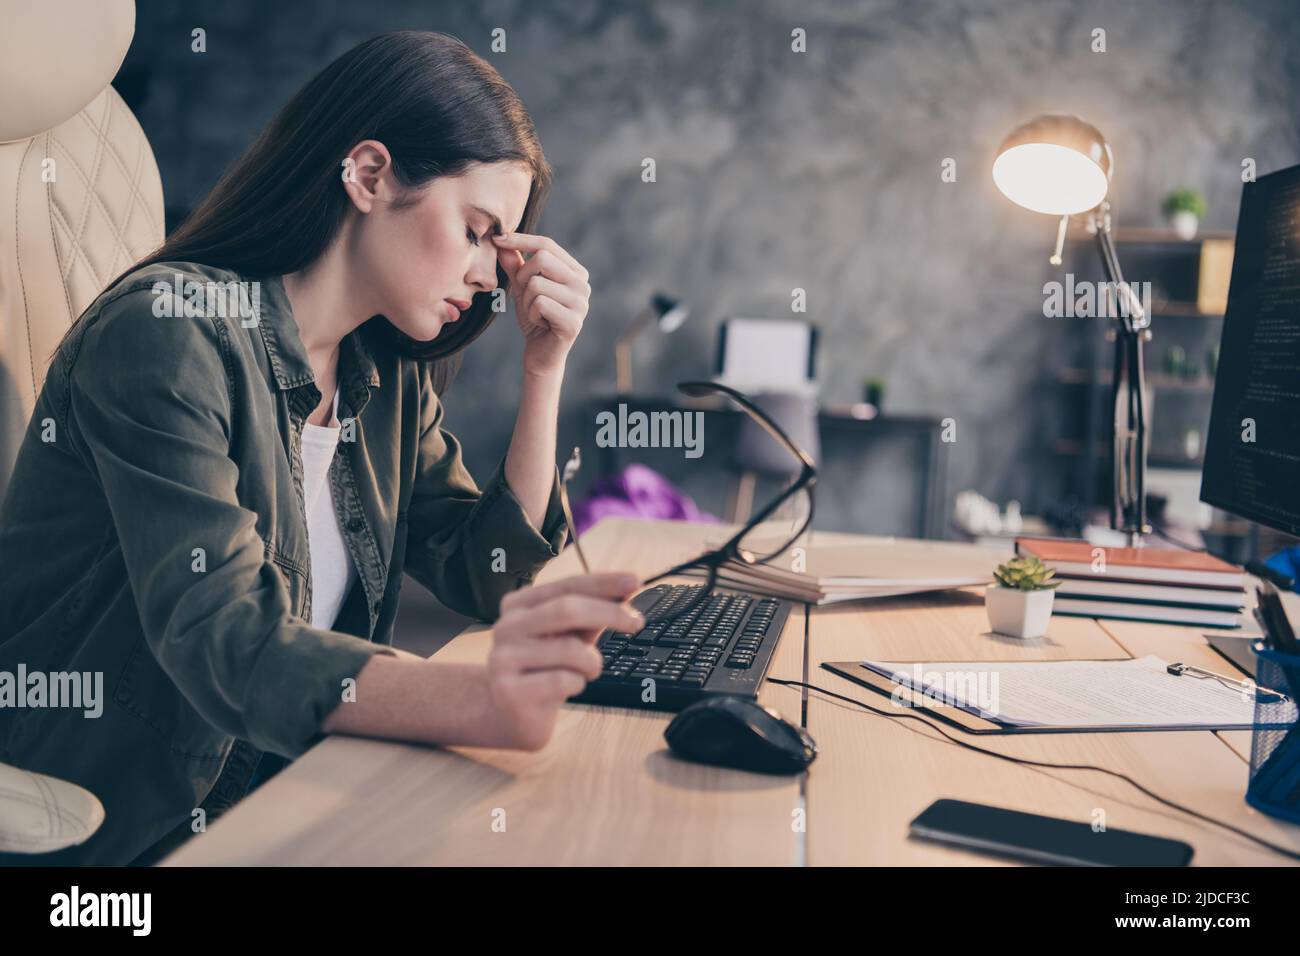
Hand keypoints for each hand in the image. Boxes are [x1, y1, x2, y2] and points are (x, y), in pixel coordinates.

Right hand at [487, 572, 643, 750]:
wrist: (514, 715)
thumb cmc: (547, 668)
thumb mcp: (570, 635)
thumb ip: (593, 613)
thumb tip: (627, 590)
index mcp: (519, 605)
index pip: (567, 585)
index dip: (603, 582)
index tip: (635, 581)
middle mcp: (506, 626)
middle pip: (566, 610)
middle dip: (608, 613)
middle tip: (636, 622)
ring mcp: (503, 658)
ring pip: (570, 649)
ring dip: (592, 662)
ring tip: (587, 671)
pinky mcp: (508, 691)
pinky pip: (562, 681)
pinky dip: (577, 684)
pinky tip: (567, 688)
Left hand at [492, 232, 590, 376]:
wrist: (541, 354)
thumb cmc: (534, 318)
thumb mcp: (522, 287)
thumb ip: (515, 264)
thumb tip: (501, 240)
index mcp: (575, 271)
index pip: (547, 244)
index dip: (520, 239)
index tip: (497, 238)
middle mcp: (583, 284)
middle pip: (542, 259)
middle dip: (522, 276)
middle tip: (526, 295)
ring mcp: (581, 303)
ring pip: (537, 283)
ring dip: (526, 300)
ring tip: (535, 313)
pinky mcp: (573, 321)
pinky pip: (540, 304)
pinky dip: (531, 314)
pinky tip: (540, 324)